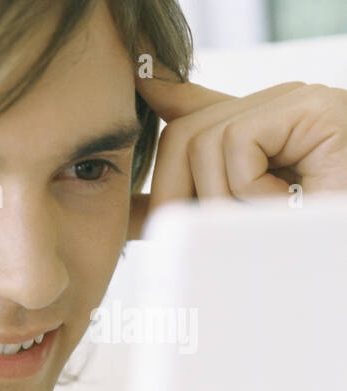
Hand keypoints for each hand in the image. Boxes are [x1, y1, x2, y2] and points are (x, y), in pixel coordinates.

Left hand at [127, 73, 346, 238]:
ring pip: (204, 143)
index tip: (141, 82)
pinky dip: (250, 186)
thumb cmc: (309, 233)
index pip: (200, 108)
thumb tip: (135, 214)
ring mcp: (295, 102)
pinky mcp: (311, 107)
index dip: (165, 96)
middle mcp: (277, 106)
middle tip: (188, 236)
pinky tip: (288, 200)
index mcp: (263, 129)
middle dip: (172, 191)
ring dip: (221, 198)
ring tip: (261, 219)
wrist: (343, 237)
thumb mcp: (240, 218)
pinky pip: (237, 142)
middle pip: (185, 133)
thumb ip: (193, 205)